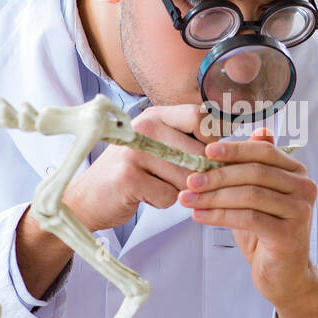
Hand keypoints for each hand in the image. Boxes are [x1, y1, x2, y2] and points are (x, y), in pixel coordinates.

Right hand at [62, 102, 221, 231]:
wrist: (88, 197)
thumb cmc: (130, 172)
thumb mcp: (155, 145)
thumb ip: (185, 140)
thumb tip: (228, 147)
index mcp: (155, 115)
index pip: (201, 118)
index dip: (212, 142)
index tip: (205, 157)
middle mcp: (144, 127)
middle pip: (198, 153)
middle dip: (198, 175)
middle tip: (180, 179)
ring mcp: (135, 151)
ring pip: (187, 177)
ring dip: (179, 190)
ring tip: (156, 184)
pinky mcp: (129, 177)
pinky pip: (170, 196)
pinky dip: (163, 202)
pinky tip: (145, 195)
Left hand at [179, 129, 317, 317]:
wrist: (284, 276)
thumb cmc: (267, 233)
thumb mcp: (258, 197)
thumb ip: (254, 167)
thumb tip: (256, 130)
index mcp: (298, 173)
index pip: (265, 151)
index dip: (235, 149)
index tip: (206, 152)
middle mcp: (305, 189)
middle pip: (255, 172)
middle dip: (218, 175)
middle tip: (190, 180)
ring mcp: (300, 212)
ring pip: (249, 195)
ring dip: (214, 196)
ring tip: (188, 200)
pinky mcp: (289, 235)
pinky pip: (248, 218)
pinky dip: (219, 215)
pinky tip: (199, 216)